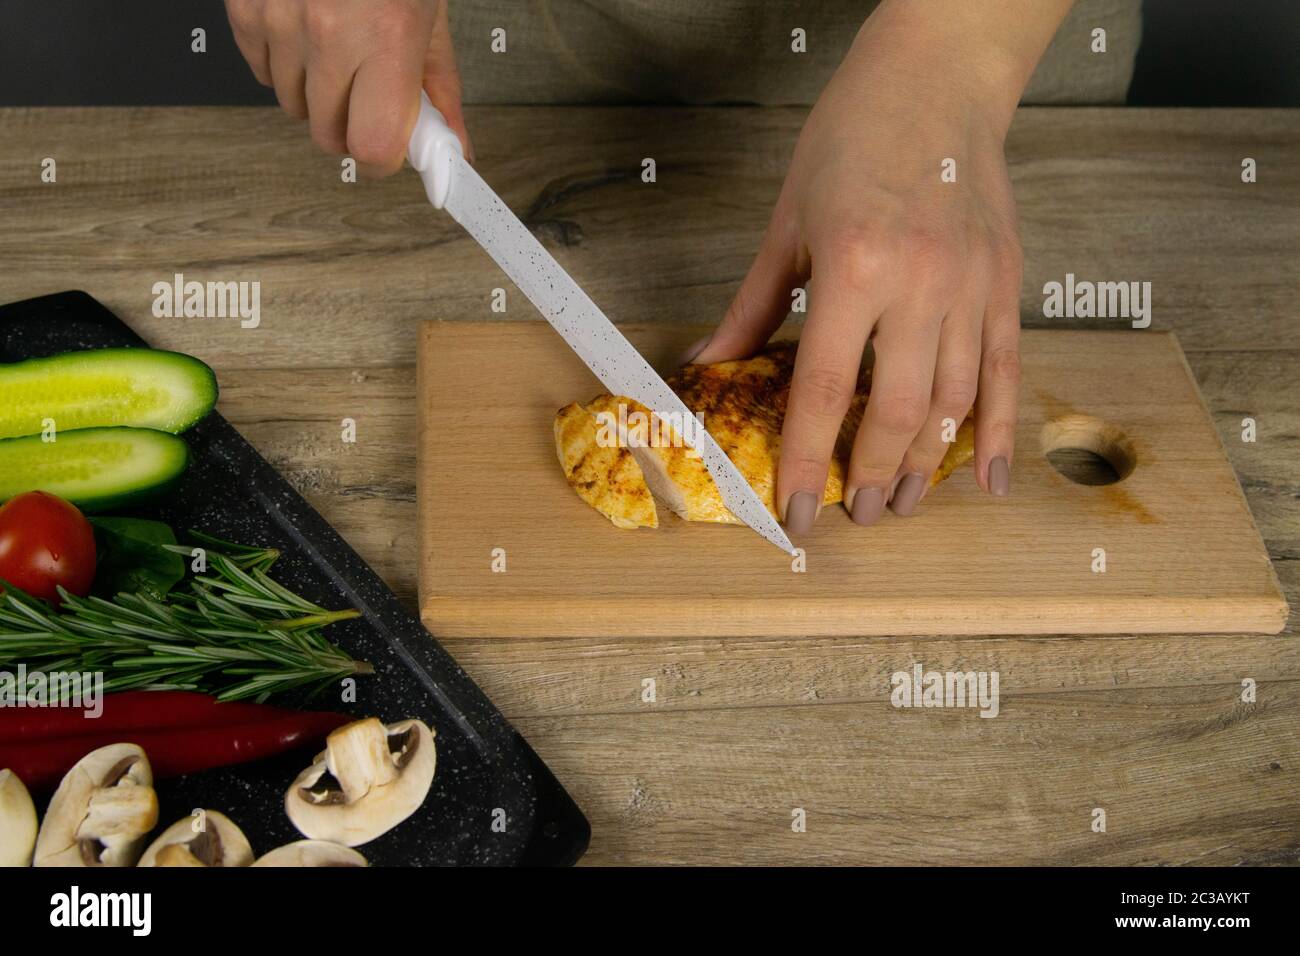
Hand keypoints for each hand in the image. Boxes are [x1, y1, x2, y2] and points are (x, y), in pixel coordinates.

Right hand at [225, 0, 471, 175]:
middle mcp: (329, 32)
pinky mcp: (244, 7)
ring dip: (316, 93)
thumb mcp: (430, 14)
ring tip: (339, 46)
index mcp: (387, 38)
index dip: (382, 158)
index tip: (390, 151)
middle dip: (350, 126)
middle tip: (368, 94)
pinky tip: (306, 28)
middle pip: (327, 135)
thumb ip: (440, 86)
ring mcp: (279, 19)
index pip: (371, 146)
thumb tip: (454, 147)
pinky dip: (284, 62)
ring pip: (291, 106)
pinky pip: (261, 70)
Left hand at [692, 0, 1070, 532]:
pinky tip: (992, 480)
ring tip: (900, 503)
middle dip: (870, 476)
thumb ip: (754, 305)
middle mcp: (921, 286)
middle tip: (853, 514)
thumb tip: (711, 365)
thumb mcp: (787, 220)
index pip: (825, 391)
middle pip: (896, 412)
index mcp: (855, 268)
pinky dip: (999, 432)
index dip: (805, 459)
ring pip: (954, 403)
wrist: (938, 77)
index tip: (793, 510)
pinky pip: (1006, 373)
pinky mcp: (1006, 284)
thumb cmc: (853, 138)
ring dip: (926, 466)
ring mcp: (972, 288)